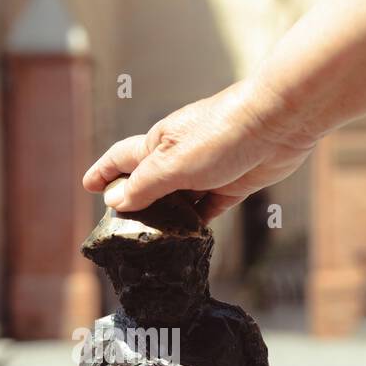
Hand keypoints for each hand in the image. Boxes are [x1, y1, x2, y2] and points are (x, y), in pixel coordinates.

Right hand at [82, 79, 317, 223]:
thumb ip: (144, 186)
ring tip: (152, 241)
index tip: (88, 187)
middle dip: (133, 202)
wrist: (277, 123)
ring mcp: (206, 171)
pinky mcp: (231, 184)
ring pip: (177, 200)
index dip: (103, 173)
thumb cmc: (222, 133)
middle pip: (148, 183)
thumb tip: (115, 202)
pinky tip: (189, 238)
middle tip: (119, 228)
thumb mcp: (172, 164)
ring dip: (166, 218)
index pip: (121, 159)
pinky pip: (207, 209)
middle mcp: (179, 156)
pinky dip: (196, 223)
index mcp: (158, 144)